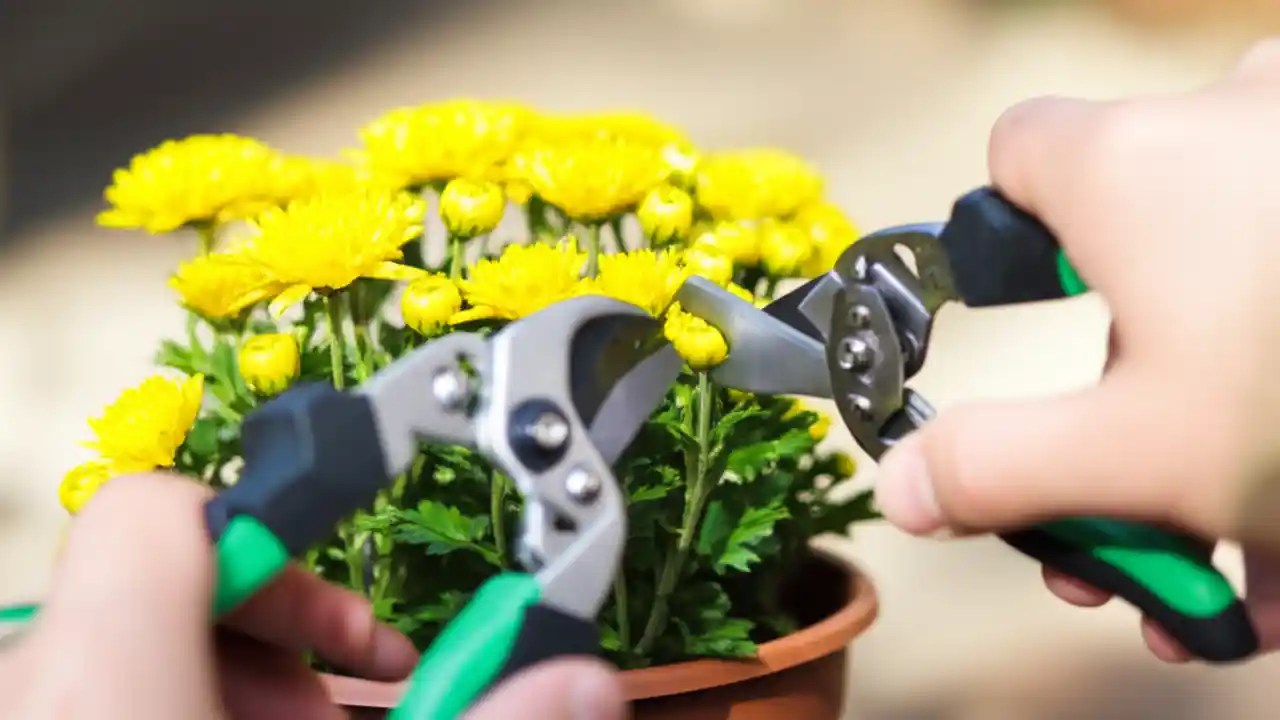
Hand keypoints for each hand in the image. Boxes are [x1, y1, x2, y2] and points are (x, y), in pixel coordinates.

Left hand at [0, 473, 624, 718]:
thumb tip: (577, 686)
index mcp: (98, 689)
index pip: (161, 521)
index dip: (272, 546)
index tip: (347, 627)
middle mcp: (29, 698)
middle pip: (160, 591)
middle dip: (277, 653)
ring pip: (125, 654)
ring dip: (229, 697)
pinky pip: (82, 702)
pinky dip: (164, 717)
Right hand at [872, 38, 1279, 660]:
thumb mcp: (1139, 457)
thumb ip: (997, 468)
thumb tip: (905, 489)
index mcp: (1134, 163)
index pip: (1021, 156)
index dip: (1007, 240)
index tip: (1035, 323)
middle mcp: (1235, 123)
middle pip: (1139, 256)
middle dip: (1131, 404)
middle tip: (1135, 511)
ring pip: (1243, 294)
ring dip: (1226, 432)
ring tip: (1245, 567)